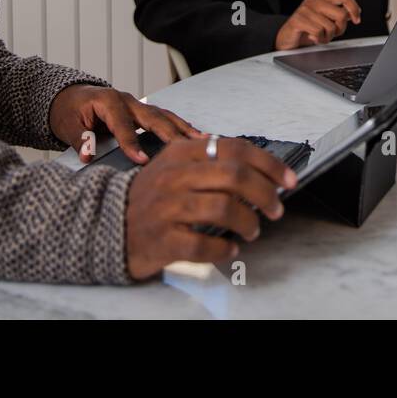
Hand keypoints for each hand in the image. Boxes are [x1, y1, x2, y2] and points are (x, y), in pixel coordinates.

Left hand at [49, 83, 204, 166]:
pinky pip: (165, 118)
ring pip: (165, 116)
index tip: (142, 161)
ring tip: (203, 140)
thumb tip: (88, 155)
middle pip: (154, 117)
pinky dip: (181, 127)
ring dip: (184, 128)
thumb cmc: (69, 112)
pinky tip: (195, 136)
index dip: (132, 143)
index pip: (122, 125)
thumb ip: (80, 139)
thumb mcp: (68, 125)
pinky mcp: (143, 111)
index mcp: (108, 101)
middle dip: (171, 134)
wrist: (70, 98)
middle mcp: (128, 100)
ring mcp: (138, 104)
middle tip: (187, 149)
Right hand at [125, 136, 297, 279]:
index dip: (268, 164)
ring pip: (224, 208)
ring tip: (253, 230)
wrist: (109, 226)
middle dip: (265, 194)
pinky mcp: (162, 239)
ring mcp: (167, 208)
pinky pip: (203, 244)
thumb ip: (211, 160)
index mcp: (182, 153)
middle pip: (235, 177)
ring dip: (249, 222)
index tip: (287, 180)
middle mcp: (175, 176)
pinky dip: (224, 249)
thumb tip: (260, 166)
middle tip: (276, 210)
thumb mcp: (176, 166)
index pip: (235, 148)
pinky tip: (230, 249)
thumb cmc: (153, 197)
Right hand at [275, 0, 362, 49]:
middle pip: (341, 14)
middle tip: (332, 33)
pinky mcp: (297, 20)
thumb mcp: (326, 19)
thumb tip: (354, 14)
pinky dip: (318, 39)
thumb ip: (338, 14)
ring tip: (319, 37)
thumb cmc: (308, 29)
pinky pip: (318, 32)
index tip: (357, 20)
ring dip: (327, 37)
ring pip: (330, 26)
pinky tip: (312, 38)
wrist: (287, 39)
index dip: (354, 8)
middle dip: (340, 29)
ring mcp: (304, 9)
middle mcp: (313, 0)